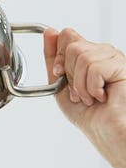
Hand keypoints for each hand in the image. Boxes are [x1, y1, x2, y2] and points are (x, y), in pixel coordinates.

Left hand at [44, 27, 125, 167]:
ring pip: (81, 55)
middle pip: (71, 44)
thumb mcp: (61, 85)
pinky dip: (91, 87)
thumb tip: (49, 32)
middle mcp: (102, 52)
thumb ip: (54, 59)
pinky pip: (94, 67)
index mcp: (89, 54)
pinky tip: (101, 97)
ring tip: (90, 98)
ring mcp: (113, 58)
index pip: (67, 35)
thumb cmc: (91, 116)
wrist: (108, 135)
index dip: (58, 56)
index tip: (60, 74)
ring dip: (80, 84)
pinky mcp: (121, 67)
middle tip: (78, 93)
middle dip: (69, 73)